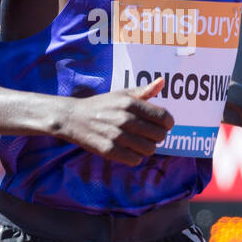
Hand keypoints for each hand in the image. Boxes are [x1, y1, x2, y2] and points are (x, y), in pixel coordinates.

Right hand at [57, 77, 174, 165]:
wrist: (73, 117)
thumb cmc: (102, 105)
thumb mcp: (122, 94)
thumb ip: (144, 91)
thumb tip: (162, 82)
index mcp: (130, 103)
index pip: (164, 118)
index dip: (168, 124)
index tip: (163, 125)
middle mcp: (125, 118)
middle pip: (160, 136)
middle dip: (157, 137)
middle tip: (148, 134)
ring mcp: (117, 135)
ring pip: (149, 150)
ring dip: (146, 148)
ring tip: (137, 142)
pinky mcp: (108, 150)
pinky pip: (135, 160)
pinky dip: (134, 157)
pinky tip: (128, 150)